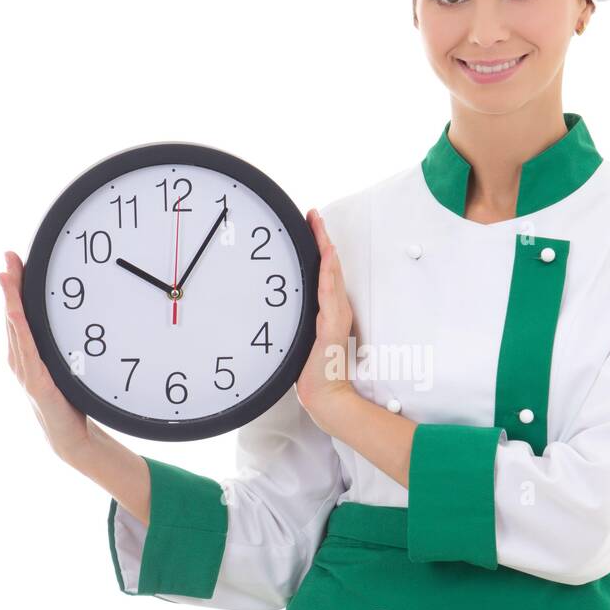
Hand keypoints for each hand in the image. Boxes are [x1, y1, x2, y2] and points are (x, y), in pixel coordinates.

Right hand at [0, 250, 93, 463]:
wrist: (73, 436)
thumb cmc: (72, 401)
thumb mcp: (69, 365)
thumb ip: (66, 343)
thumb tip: (77, 317)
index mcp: (28, 352)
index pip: (20, 312)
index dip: (16, 285)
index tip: (15, 259)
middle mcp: (21, 359)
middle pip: (13, 314)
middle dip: (10, 284)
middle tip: (9, 256)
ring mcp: (25, 371)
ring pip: (15, 328)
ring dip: (11, 300)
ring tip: (7, 275)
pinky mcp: (37, 383)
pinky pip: (27, 351)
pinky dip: (20, 330)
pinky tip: (16, 313)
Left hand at [297, 210, 356, 429]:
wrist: (324, 395)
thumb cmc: (311, 371)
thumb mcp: (298, 338)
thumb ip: (294, 320)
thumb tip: (274, 306)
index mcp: (325, 309)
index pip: (322, 270)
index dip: (317, 245)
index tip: (309, 223)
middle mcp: (333, 310)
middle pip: (329, 267)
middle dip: (322, 238)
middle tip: (314, 214)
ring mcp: (335, 318)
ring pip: (331, 278)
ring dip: (326, 252)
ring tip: (321, 230)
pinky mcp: (332, 330)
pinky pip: (331, 300)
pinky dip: (330, 280)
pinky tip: (328, 264)